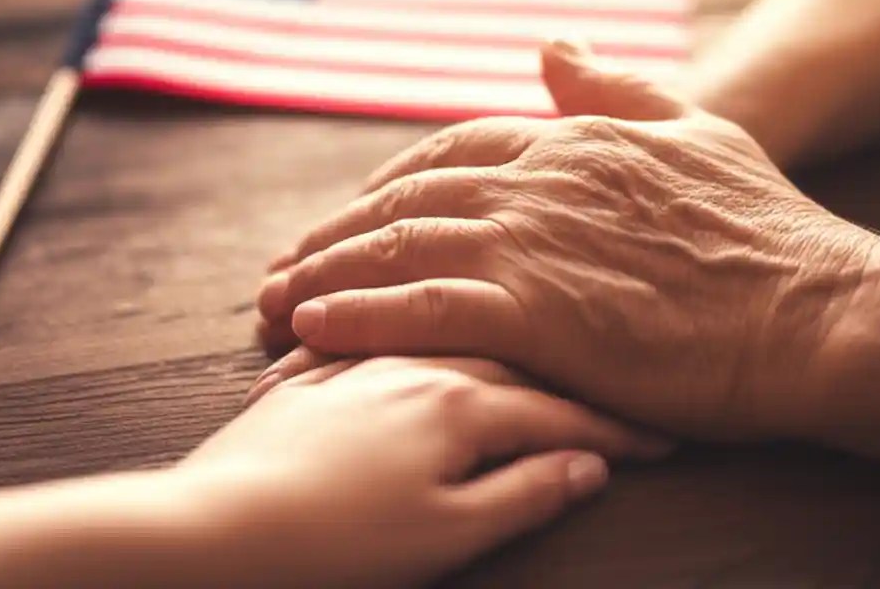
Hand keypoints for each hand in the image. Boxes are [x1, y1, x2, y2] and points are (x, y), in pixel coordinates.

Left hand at [175, 356, 671, 588]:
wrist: (216, 530)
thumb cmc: (337, 545)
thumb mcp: (446, 534)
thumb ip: (522, 493)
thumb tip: (589, 468)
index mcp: (456, 404)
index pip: (558, 410)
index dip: (615, 429)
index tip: (663, 437)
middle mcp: (415, 367)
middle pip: (512, 361)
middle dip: (567, 382)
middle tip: (613, 397)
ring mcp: (364, 366)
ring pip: (445, 333)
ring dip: (497, 343)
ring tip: (530, 345)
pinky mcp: (316, 379)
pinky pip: (378, 341)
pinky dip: (412, 338)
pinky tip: (415, 336)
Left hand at [256, 41, 878, 439]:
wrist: (815, 314)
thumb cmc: (766, 233)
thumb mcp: (698, 129)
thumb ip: (614, 89)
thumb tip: (553, 42)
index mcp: (568, 142)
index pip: (446, 153)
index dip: (387, 186)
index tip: (349, 219)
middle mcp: (535, 183)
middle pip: (403, 200)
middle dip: (335, 235)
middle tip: (283, 268)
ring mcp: (530, 243)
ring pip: (397, 249)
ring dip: (325, 276)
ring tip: (275, 302)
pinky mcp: (534, 313)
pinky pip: (419, 309)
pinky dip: (358, 316)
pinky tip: (313, 330)